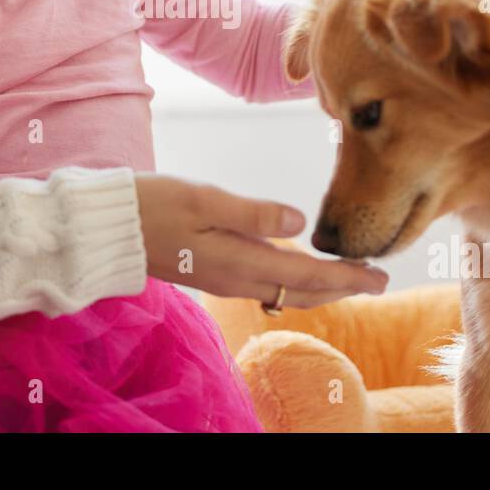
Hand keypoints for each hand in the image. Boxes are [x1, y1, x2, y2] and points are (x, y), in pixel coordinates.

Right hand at [133, 173, 388, 306]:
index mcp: (240, 260)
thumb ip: (251, 213)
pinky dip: (292, 281)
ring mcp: (224, 277)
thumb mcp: (203, 199)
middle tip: (378, 280)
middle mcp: (237, 277)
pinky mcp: (213, 271)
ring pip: (284, 290)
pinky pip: (266, 285)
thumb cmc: (153, 205)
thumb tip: (298, 221)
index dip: (345, 276)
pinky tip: (295, 271)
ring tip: (347, 278)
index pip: (306, 273)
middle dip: (341, 287)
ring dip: (319, 286)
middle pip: (300, 290)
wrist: (109, 229)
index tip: (379, 275)